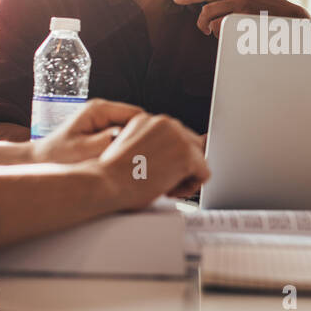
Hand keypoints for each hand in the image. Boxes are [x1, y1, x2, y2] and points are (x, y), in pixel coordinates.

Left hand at [32, 98, 143, 164]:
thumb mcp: (81, 150)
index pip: (137, 114)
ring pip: (131, 129)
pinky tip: (122, 162)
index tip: (148, 153)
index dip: (146, 132)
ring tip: (131, 163)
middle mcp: (103, 110)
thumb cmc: (57, 156)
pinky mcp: (102, 129)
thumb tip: (130, 137)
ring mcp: (103, 119)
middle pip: (136, 121)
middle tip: (141, 161)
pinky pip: (122, 136)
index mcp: (99, 109)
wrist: (40, 159)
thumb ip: (106, 142)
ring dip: (132, 144)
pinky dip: (125, 148)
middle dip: (140, 139)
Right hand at [96, 113, 210, 209]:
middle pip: (191, 146)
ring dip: (184, 176)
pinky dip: (190, 187)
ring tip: (162, 185)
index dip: (169, 159)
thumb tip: (185, 145)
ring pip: (199, 159)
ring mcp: (178, 137)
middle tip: (159, 180)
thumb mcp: (134, 150)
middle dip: (179, 166)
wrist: (106, 183)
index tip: (155, 169)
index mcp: (149, 120)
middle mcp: (166, 123)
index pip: (176, 138)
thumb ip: (156, 145)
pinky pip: (204, 173)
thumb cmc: (114, 174)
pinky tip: (170, 189)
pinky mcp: (187, 154)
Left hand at [173, 0, 309, 36]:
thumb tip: (211, 12)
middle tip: (205, 32)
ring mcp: (240, 7)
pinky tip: (237, 36)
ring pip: (213, 22)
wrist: (292, 17)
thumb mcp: (250, 2)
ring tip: (223, 35)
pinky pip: (224, 30)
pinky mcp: (244, 19)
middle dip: (201, 23)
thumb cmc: (270, 14)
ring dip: (214, 32)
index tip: (177, 0)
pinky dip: (226, 36)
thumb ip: (232, 4)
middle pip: (205, 9)